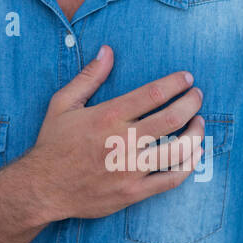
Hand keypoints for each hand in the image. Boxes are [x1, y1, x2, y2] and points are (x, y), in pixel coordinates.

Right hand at [19, 45, 204, 223]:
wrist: (43, 188)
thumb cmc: (53, 143)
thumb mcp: (63, 103)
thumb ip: (88, 76)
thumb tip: (107, 50)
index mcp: (108, 116)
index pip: (154, 93)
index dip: (176, 83)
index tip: (187, 78)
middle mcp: (124, 141)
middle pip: (173, 117)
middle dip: (192, 102)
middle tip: (197, 96)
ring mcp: (131, 168)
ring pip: (179, 149)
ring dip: (196, 133)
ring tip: (199, 123)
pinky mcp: (135, 191)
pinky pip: (172, 179)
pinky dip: (189, 166)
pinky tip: (192, 154)